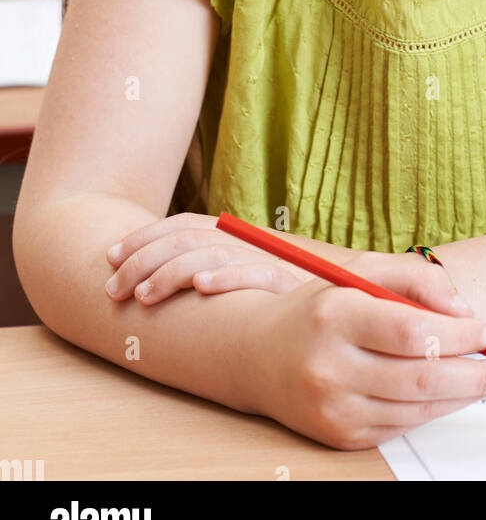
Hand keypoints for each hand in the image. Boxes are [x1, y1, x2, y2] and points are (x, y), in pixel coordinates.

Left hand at [104, 212, 320, 304]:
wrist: (343, 296)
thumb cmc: (281, 294)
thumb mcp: (240, 276)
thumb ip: (208, 269)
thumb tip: (151, 277)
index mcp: (233, 236)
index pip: (183, 223)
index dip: (143, 237)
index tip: (109, 258)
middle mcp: (247, 241)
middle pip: (187, 238)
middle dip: (143, 260)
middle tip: (113, 289)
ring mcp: (268, 258)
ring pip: (212, 254)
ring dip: (172, 272)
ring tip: (144, 296)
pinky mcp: (288, 282)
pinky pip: (255, 273)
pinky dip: (228, 276)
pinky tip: (201, 288)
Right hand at [254, 252, 485, 450]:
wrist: (258, 355)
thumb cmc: (322, 305)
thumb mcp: (362, 270)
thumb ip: (416, 277)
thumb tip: (464, 312)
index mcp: (334, 315)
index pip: (409, 332)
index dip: (456, 336)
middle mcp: (329, 366)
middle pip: (421, 380)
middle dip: (480, 378)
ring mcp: (333, 408)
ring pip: (418, 409)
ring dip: (464, 395)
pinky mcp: (340, 436)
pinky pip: (402, 426)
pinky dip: (435, 409)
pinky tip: (452, 391)